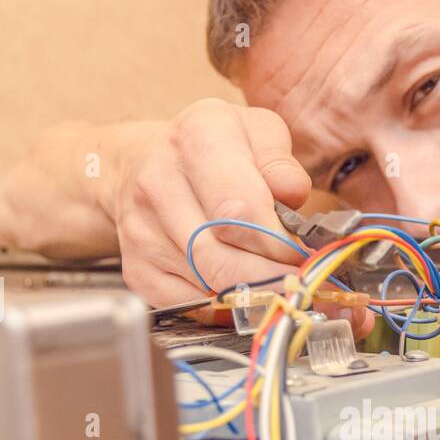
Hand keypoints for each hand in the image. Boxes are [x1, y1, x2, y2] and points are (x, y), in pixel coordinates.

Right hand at [111, 98, 311, 306]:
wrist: (143, 162)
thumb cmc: (213, 150)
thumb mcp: (256, 133)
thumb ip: (280, 162)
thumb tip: (292, 193)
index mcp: (197, 139)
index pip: (241, 211)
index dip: (279, 244)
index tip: (302, 254)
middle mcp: (159, 182)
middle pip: (223, 258)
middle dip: (271, 277)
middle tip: (297, 280)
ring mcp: (142, 229)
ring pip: (208, 286)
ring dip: (250, 293)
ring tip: (274, 281)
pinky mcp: (136, 268)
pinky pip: (190, 305)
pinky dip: (222, 306)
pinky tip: (239, 288)